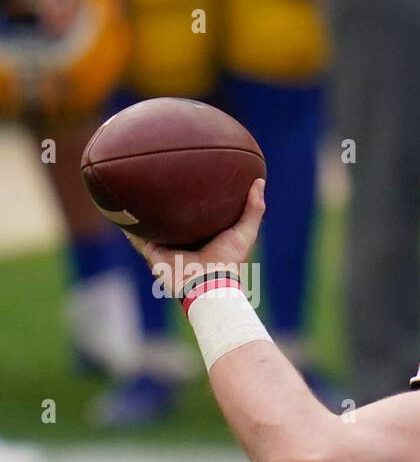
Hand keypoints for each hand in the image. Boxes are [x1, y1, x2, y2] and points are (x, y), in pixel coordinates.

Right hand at [123, 179, 265, 298]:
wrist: (208, 283)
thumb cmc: (229, 261)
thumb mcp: (245, 231)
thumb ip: (254, 208)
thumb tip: (259, 181)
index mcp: (203, 236)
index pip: (195, 214)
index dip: (192, 198)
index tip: (190, 178)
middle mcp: (183, 241)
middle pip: (171, 218)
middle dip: (164, 202)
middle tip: (158, 178)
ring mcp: (166, 247)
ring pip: (150, 225)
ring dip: (141, 211)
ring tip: (131, 188)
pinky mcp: (152, 254)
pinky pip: (135, 237)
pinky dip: (126, 224)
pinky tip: (116, 208)